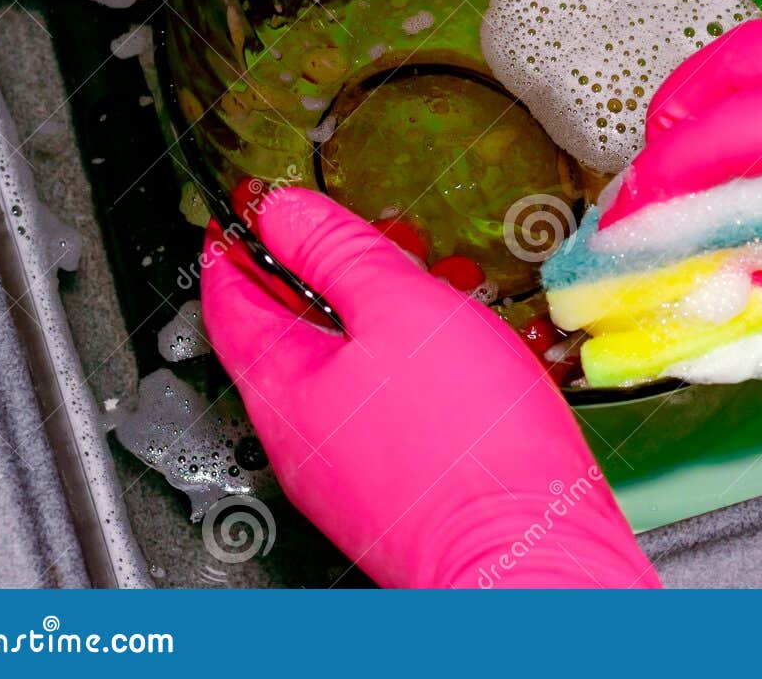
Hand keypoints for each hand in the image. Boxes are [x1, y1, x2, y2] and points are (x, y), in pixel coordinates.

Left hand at [201, 188, 658, 588]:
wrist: (532, 550)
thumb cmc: (466, 441)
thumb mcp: (400, 307)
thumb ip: (339, 252)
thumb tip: (284, 210)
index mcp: (282, 388)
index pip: (229, 304)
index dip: (238, 247)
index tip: (246, 214)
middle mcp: (304, 440)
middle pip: (293, 338)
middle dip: (330, 276)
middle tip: (360, 236)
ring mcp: (352, 474)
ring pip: (351, 375)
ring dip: (385, 319)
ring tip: (438, 284)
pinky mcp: (404, 494)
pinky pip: (391, 412)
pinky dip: (416, 367)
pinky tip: (468, 352)